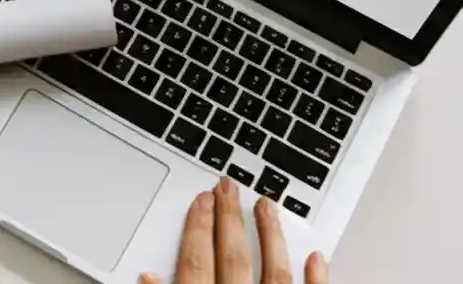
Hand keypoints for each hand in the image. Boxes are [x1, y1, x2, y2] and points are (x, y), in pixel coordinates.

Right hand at [141, 176, 329, 283]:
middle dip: (228, 217)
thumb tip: (146, 276)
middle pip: (233, 257)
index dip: (196, 228)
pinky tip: (317, 257)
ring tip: (267, 206)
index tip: (200, 201)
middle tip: (228, 188)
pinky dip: (316, 279)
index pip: (195, 263)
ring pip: (274, 271)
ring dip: (270, 235)